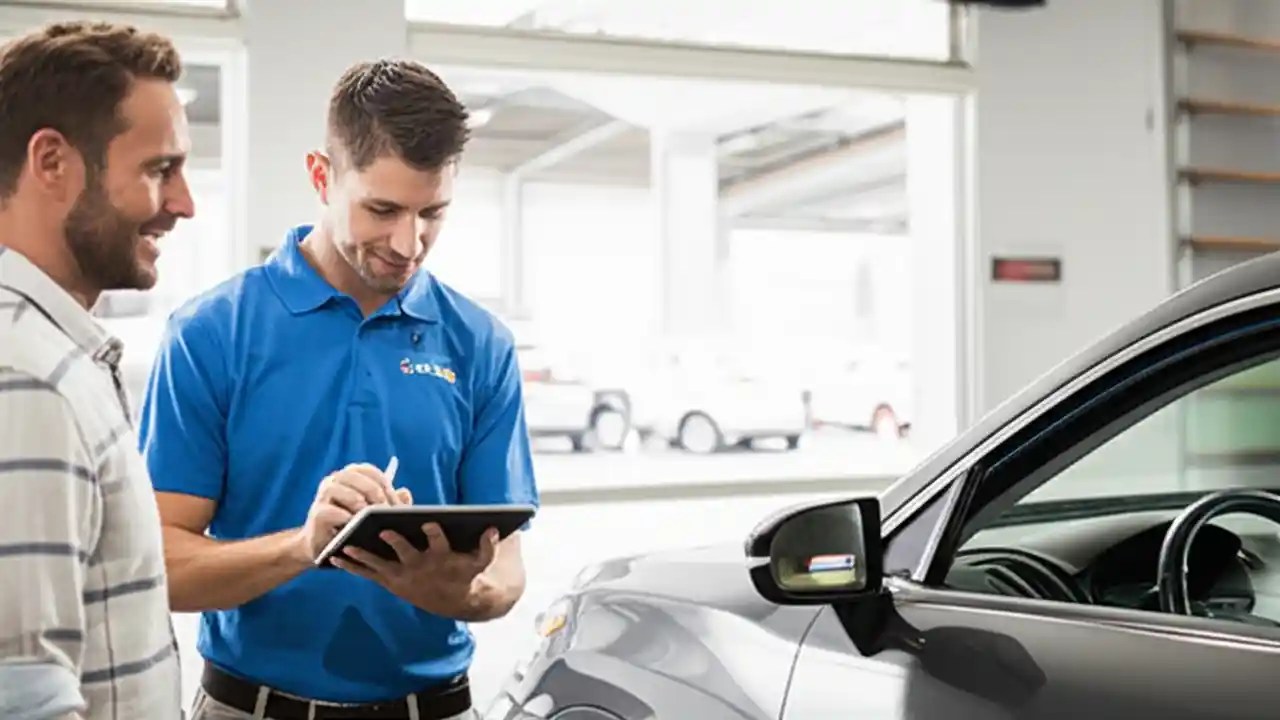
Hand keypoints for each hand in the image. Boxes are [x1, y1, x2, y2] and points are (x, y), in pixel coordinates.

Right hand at [293, 463, 412, 562]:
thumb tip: (405, 492)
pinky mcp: (316, 515)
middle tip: (385, 509)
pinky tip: (354, 525)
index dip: (384, 485)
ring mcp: (323, 496)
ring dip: (355, 499)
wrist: (328, 548)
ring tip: (368, 514)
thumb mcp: (376, 515)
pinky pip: (328, 511)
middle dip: (372, 491)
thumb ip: (390, 503)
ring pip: (337, 488)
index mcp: (352, 476)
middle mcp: (335, 480)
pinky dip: (342, 517)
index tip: (395, 503)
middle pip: (355, 476)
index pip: (370, 472)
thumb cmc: (356, 526)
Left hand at [332, 522, 499, 617]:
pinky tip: (334, 556)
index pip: (440, 543)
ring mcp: (402, 576)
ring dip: (363, 555)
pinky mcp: (388, 581)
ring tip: (347, 543)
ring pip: (380, 564)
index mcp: (442, 557)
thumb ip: (488, 546)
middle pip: (406, 553)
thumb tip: (495, 529)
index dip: (435, 533)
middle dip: (395, 542)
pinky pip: (366, 574)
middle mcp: (420, 567)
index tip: (429, 522)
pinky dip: (351, 566)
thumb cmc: (463, 572)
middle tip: (383, 530)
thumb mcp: (479, 561)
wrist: (449, 602)